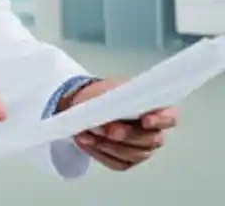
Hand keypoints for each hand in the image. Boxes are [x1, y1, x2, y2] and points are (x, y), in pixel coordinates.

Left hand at [59, 79, 177, 170]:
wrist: (84, 106)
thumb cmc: (102, 95)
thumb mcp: (106, 90)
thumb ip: (114, 100)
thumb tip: (111, 113)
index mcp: (155, 110)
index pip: (169, 118)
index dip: (160, 120)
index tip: (145, 120)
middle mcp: (153, 133)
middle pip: (151, 140)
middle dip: (128, 135)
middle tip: (108, 129)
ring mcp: (141, 149)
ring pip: (133, 154)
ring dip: (109, 145)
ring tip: (87, 134)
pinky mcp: (126, 161)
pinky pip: (117, 163)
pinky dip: (99, 153)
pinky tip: (85, 142)